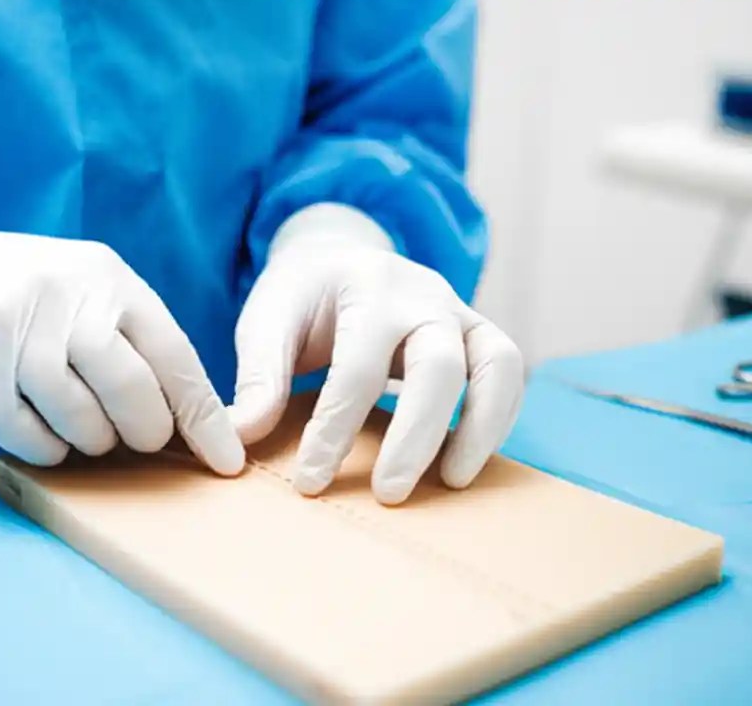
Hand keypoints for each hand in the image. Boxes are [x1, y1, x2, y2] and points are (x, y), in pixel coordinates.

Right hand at [0, 212, 243, 474]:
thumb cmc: (19, 296)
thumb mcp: (83, 289)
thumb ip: (132, 339)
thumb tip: (194, 419)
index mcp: (108, 279)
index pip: (175, 358)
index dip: (205, 418)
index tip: (225, 462)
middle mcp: (68, 299)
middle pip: (134, 395)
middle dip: (144, 434)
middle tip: (133, 439)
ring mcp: (17, 334)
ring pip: (84, 423)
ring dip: (90, 441)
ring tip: (77, 425)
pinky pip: (30, 439)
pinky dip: (45, 448)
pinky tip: (37, 428)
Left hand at [230, 204, 523, 504]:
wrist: (339, 257)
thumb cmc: (302, 297)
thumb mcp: (267, 321)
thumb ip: (259, 377)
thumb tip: (242, 438)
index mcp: (366, 286)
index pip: (357, 367)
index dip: (334, 429)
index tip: (309, 481)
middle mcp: (424, 295)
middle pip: (439, 366)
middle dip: (415, 436)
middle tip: (387, 494)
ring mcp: (459, 313)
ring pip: (497, 364)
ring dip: (481, 428)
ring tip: (450, 483)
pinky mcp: (478, 336)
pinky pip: (509, 375)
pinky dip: (498, 419)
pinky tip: (462, 463)